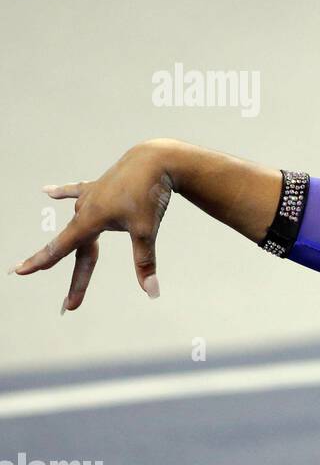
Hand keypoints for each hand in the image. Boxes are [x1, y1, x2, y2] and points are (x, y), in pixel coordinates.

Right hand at [9, 139, 177, 312]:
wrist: (155, 159)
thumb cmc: (150, 194)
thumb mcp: (147, 230)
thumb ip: (145, 262)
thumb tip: (152, 292)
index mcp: (89, 220)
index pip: (61, 248)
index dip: (41, 261)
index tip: (19, 271)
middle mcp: (84, 209)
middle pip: (75, 249)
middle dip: (76, 279)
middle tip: (70, 305)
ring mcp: (91, 196)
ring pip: (77, 225)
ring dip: (70, 245)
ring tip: (51, 264)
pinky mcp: (100, 186)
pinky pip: (76, 191)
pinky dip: (63, 192)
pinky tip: (47, 192)